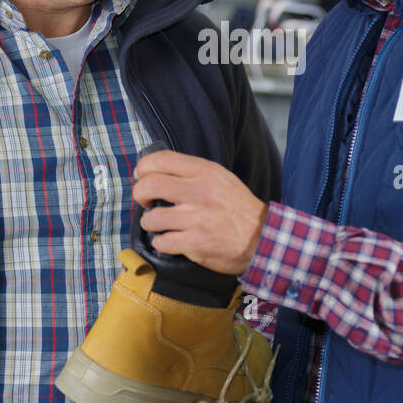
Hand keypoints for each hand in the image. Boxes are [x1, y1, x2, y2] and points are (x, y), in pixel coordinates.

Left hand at [132, 150, 268, 275]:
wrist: (262, 238)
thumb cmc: (240, 208)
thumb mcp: (222, 178)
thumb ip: (194, 173)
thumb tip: (160, 172)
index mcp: (205, 172)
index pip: (161, 159)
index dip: (143, 168)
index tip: (141, 177)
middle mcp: (198, 192)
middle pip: (149, 185)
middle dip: (139, 194)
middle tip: (144, 201)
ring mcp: (195, 219)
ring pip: (151, 218)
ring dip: (149, 223)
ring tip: (158, 225)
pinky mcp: (194, 243)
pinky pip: (161, 242)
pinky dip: (161, 243)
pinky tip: (170, 241)